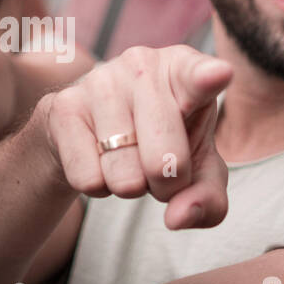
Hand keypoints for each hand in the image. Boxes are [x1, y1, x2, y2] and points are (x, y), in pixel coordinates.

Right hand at [35, 45, 232, 229]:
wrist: (93, 129)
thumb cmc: (162, 142)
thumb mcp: (198, 169)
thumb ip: (207, 198)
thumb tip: (177, 217)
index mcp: (185, 71)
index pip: (199, 76)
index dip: (207, 78)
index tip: (218, 74)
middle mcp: (143, 66)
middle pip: (165, 160)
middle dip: (167, 186)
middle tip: (160, 170)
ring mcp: (100, 82)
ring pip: (124, 176)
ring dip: (131, 186)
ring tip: (128, 160)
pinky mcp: (65, 106)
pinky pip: (88, 178)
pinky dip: (98, 185)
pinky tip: (98, 159)